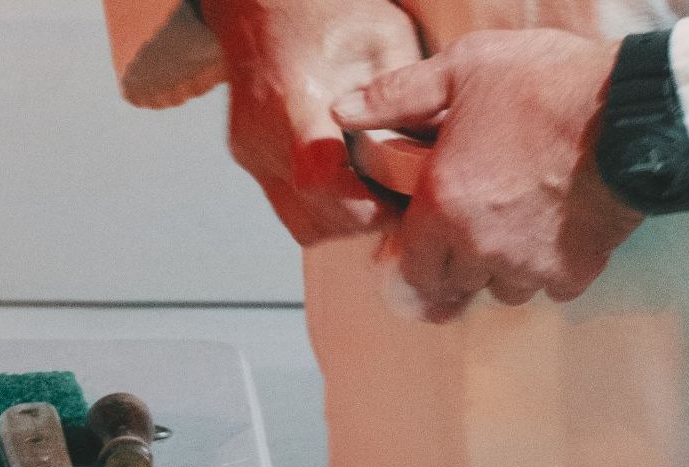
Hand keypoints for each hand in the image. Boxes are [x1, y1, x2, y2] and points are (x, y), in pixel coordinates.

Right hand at [204, 0, 423, 245]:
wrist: (262, 2)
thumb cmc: (326, 10)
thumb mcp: (384, 38)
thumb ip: (406, 101)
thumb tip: (437, 152)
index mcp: (295, 102)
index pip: (320, 181)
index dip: (365, 205)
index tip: (402, 200)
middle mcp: (263, 138)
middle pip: (313, 218)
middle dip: (362, 220)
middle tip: (400, 199)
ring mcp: (252, 154)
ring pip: (302, 222)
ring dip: (343, 218)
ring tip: (376, 189)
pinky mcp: (251, 159)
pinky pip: (291, 204)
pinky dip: (325, 203)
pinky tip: (350, 177)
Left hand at [333, 30, 642, 320]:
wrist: (637, 110)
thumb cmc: (549, 84)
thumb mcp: (466, 68)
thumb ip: (399, 94)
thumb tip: (343, 109)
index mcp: (442, 207)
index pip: (409, 272)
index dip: (416, 264)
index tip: (425, 251)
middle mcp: (478, 247)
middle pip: (454, 286)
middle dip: (457, 267)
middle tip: (473, 235)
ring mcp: (526, 264)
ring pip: (501, 290)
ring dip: (502, 270)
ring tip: (517, 228)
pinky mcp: (573, 271)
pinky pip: (550, 288)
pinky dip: (550, 269)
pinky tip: (557, 234)